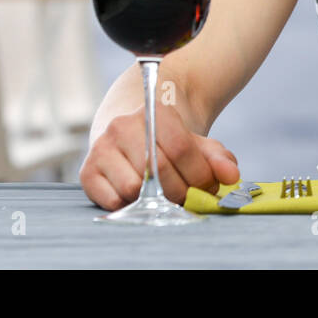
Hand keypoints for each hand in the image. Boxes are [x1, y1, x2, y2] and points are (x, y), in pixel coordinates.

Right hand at [79, 103, 240, 210]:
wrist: (131, 134)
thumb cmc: (167, 142)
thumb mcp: (196, 143)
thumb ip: (217, 158)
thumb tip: (231, 176)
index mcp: (153, 112)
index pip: (181, 149)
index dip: (200, 174)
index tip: (209, 186)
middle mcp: (122, 126)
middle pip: (159, 170)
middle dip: (182, 190)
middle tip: (190, 195)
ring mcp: (101, 148)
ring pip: (134, 187)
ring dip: (154, 198)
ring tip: (163, 192)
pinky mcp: (87, 172)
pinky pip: (112, 201)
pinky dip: (130, 205)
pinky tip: (140, 195)